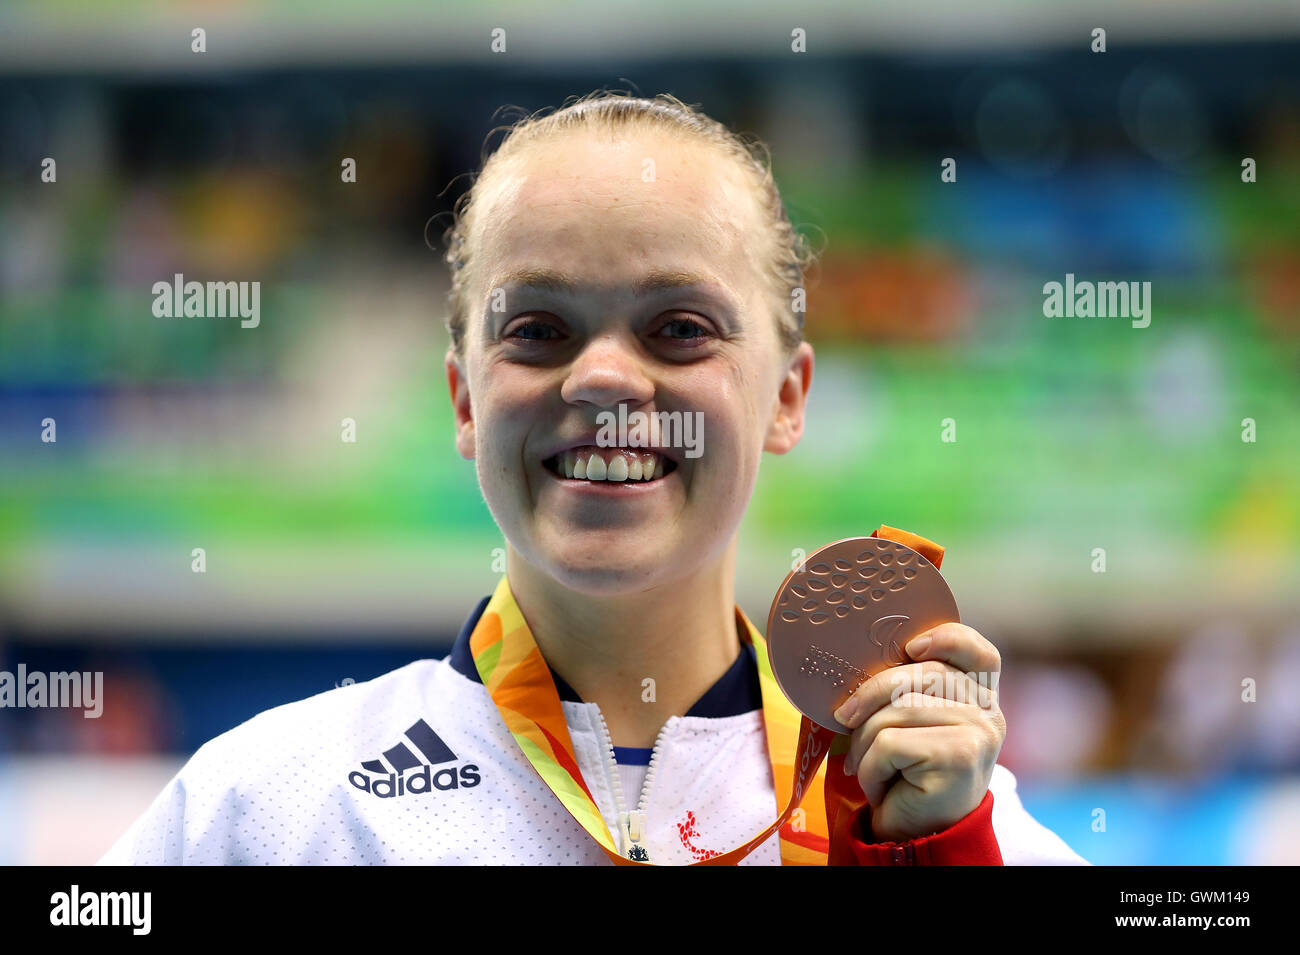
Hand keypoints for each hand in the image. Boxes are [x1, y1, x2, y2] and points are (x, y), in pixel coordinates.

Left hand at [832, 622, 1005, 842]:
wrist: (918, 837)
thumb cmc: (907, 774)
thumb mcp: (910, 724)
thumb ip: (906, 690)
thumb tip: (859, 662)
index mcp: (980, 697)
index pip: (978, 652)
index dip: (947, 637)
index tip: (912, 647)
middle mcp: (988, 712)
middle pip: (916, 674)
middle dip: (868, 697)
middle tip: (844, 720)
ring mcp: (979, 732)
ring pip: (895, 711)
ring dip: (865, 743)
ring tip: (866, 764)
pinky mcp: (959, 756)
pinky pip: (889, 743)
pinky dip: (870, 766)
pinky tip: (880, 785)